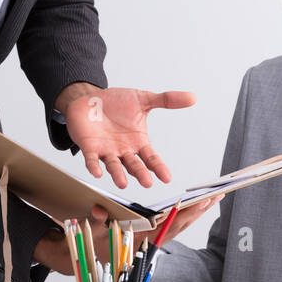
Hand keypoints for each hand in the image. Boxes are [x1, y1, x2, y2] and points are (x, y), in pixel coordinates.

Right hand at [17, 198, 220, 277]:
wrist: (77, 262)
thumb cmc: (86, 246)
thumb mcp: (89, 232)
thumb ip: (97, 221)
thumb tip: (101, 211)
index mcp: (138, 243)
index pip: (167, 226)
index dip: (185, 214)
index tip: (201, 202)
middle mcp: (147, 244)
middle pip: (179, 226)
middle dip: (198, 211)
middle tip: (217, 196)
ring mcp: (149, 242)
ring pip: (177, 227)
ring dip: (194, 213)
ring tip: (210, 198)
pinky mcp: (147, 239)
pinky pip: (169, 227)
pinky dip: (182, 216)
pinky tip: (192, 207)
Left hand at [57, 84, 195, 187]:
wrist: (90, 99)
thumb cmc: (116, 103)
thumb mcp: (143, 99)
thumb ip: (166, 100)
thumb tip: (192, 98)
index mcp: (138, 142)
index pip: (151, 158)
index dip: (158, 168)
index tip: (167, 178)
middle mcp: (123, 150)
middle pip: (134, 165)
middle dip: (140, 174)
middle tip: (147, 183)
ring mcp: (106, 151)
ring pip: (114, 166)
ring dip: (118, 175)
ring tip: (123, 183)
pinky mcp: (89, 148)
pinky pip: (92, 160)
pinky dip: (94, 166)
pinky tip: (97, 173)